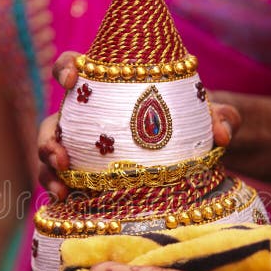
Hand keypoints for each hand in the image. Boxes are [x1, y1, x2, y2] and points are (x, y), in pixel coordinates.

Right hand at [37, 51, 241, 199]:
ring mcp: (83, 148)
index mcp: (109, 88)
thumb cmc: (196, 122)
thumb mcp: (211, 115)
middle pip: (53, 122)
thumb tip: (222, 134)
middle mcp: (88, 117)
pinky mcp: (86, 175)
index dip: (66, 68)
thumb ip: (221, 116)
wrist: (197, 154)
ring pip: (51, 155)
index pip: (76, 67)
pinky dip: (60, 190)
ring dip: (47, 170)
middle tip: (60, 157)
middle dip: (48, 139)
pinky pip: (63, 181)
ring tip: (62, 190)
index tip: (71, 78)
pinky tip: (67, 202)